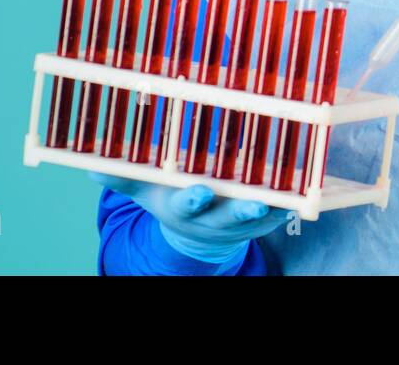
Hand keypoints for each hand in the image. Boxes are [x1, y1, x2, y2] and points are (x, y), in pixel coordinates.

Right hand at [91, 172, 288, 263]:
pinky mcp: (269, 215)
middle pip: (231, 214)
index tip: (200, 190)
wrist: (202, 231)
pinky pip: (286, 208)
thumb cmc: (174, 197)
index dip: (195, 199)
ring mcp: (245, 217)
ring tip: (288, 195)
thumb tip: (89, 168)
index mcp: (187, 206)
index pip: (190, 203)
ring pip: (263, 212)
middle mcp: (218, 215)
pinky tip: (308, 187)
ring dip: (275, 206)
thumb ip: (124, 176)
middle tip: (253, 201)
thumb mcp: (148, 188)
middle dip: (241, 209)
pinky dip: (295, 200)